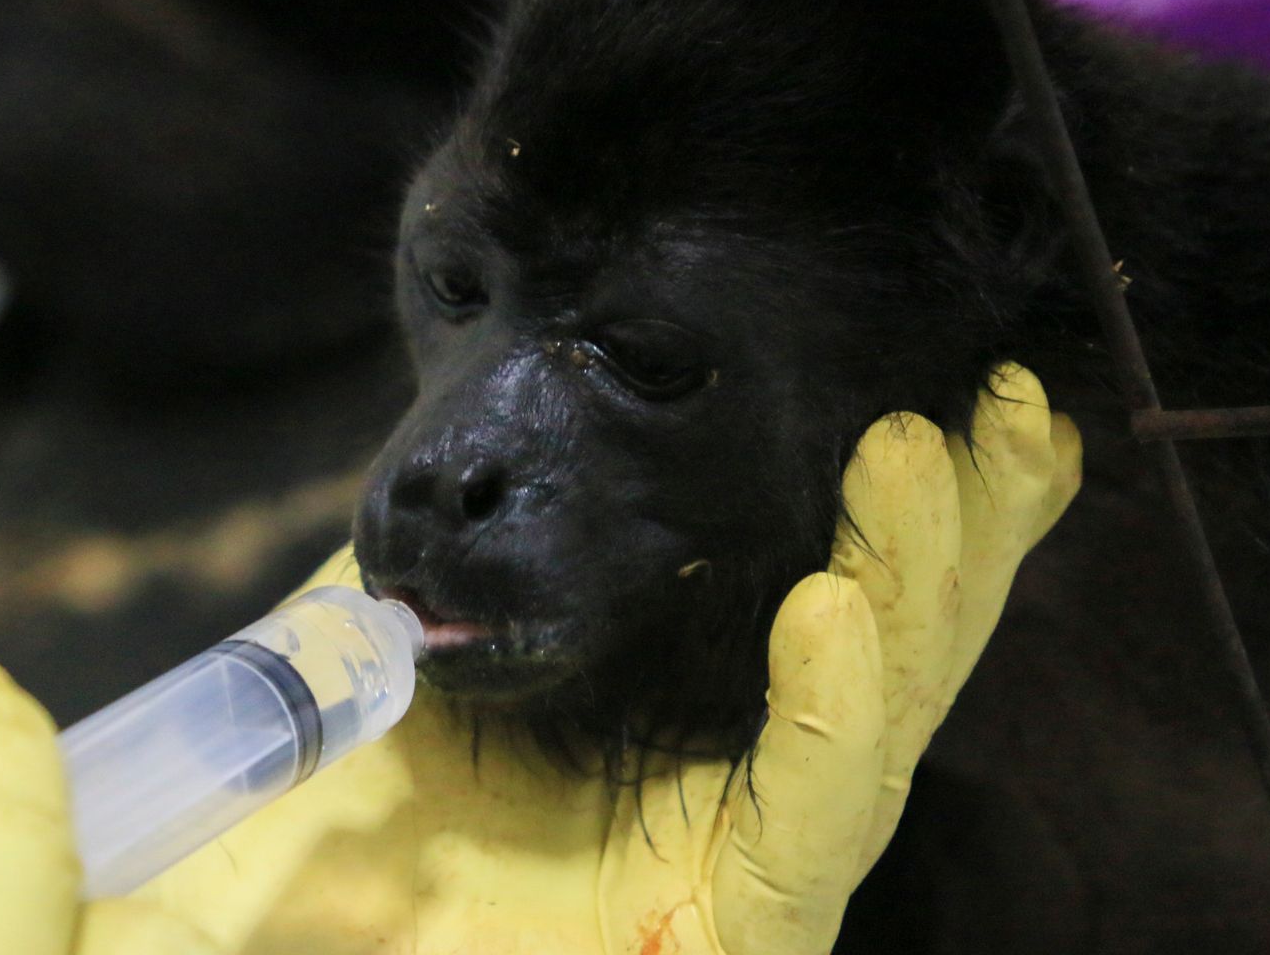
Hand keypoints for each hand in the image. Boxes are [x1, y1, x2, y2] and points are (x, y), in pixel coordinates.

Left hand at [138, 363, 1079, 953]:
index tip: (905, 372)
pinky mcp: (722, 948)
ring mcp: (720, 878)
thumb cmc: (279, 865)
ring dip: (911, 586)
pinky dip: (830, 725)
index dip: (868, 499)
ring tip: (919, 453)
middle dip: (941, 526)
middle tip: (990, 393)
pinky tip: (835, 613)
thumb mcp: (323, 683)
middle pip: (868, 649)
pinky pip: (800, 837)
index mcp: (634, 722)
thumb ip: (367, 583)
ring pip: (869, 731)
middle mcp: (706, 796)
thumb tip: (413, 440)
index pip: (788, 592)